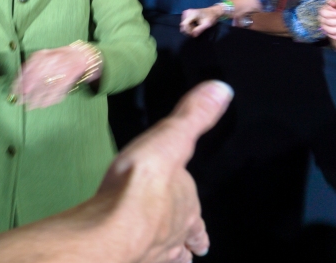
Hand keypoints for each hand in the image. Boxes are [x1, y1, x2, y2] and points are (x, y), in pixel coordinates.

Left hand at [13, 45, 95, 108]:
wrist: (78, 56)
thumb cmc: (56, 57)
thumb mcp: (41, 55)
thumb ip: (30, 65)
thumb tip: (19, 79)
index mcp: (42, 57)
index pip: (26, 72)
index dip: (19, 83)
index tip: (13, 91)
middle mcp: (49, 65)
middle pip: (34, 82)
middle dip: (25, 94)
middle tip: (19, 101)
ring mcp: (57, 74)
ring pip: (43, 91)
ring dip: (35, 100)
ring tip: (29, 107)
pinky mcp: (65, 83)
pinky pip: (55, 95)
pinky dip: (47, 102)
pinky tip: (42, 105)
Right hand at [95, 81, 232, 262]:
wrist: (113, 222)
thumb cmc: (143, 181)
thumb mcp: (171, 139)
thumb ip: (193, 116)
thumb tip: (222, 89)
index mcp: (187, 206)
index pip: (194, 211)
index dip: (196, 218)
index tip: (200, 228)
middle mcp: (177, 233)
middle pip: (186, 239)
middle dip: (188, 241)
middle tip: (193, 248)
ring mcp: (155, 251)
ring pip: (171, 257)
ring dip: (174, 256)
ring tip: (178, 259)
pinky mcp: (134, 259)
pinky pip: (145, 261)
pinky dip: (147, 259)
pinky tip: (142, 259)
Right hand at [180, 5, 222, 36]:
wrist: (212, 11)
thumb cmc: (211, 17)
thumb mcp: (207, 24)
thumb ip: (199, 30)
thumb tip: (193, 35)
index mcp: (192, 14)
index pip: (184, 24)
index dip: (187, 31)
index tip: (193, 34)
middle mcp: (187, 12)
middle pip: (183, 24)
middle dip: (188, 30)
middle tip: (195, 32)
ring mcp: (186, 12)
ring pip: (183, 24)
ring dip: (188, 28)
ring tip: (195, 29)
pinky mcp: (186, 13)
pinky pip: (185, 22)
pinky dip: (189, 25)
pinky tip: (194, 26)